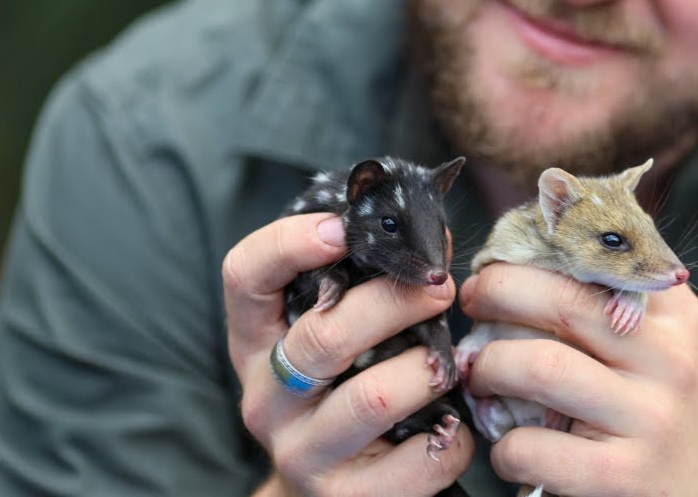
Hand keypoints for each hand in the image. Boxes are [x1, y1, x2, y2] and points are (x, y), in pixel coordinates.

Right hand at [223, 213, 472, 495]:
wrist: (336, 489)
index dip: (288, 244)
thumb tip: (435, 238)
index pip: (244, 277)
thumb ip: (372, 285)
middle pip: (324, 336)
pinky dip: (453, 436)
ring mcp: (301, 453)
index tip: (342, 227)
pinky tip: (451, 426)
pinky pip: (420, 459)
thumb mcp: (342, 336)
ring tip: (450, 365)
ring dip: (429, 371)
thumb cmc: (347, 389)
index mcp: (257, 342)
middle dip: (395, 302)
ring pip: (376, 395)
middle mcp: (267, 398)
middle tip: (440, 287)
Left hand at [459, 263, 697, 496]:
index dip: (525, 257)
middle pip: (560, 300)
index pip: (592, 259)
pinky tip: (512, 449)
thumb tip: (517, 258)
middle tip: (472, 308)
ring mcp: (649, 416)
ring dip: (487, 369)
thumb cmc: (660, 412)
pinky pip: (532, 447)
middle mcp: (668, 357)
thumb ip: (607, 301)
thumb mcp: (657, 345)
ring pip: (539, 366)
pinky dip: (503, 448)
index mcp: (673, 312)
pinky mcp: (623, 474)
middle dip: (494, 295)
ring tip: (479, 377)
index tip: (493, 270)